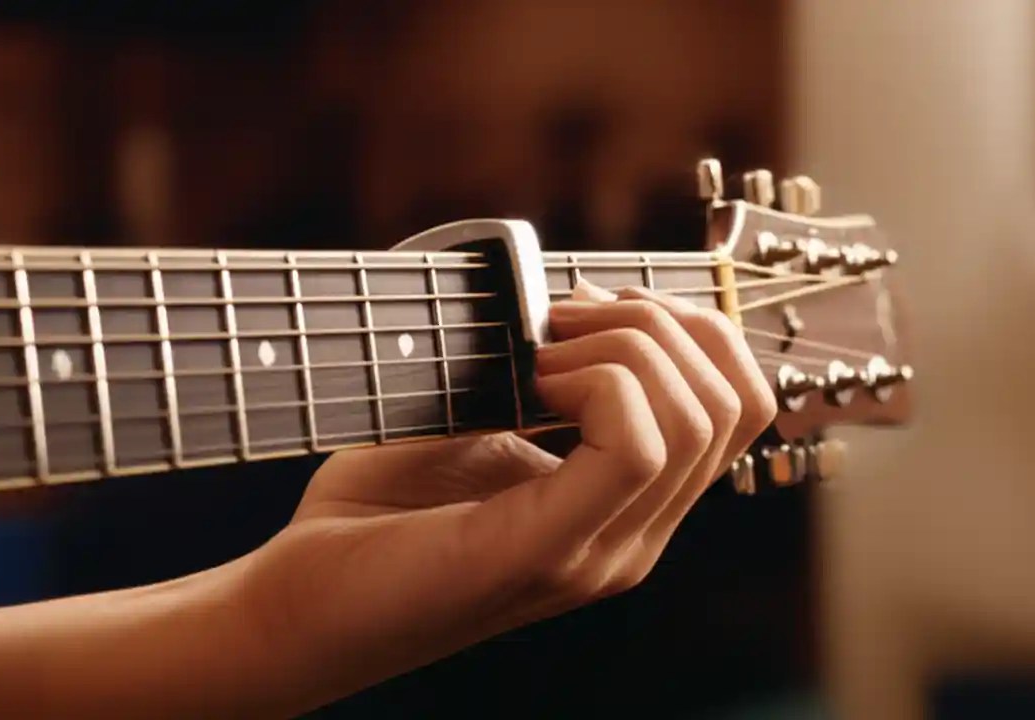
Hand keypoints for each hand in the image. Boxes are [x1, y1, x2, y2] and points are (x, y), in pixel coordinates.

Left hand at [235, 283, 776, 713]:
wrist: (295, 606)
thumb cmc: (376, 512)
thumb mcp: (482, 427)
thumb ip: (547, 382)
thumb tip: (581, 302)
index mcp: (626, 510)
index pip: (739, 409)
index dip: (692, 332)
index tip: (594, 308)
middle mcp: (632, 539)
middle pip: (731, 404)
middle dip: (660, 325)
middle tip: (562, 319)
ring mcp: (598, 553)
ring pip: (694, 419)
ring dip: (624, 347)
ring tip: (539, 352)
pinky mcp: (544, 551)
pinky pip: (634, 448)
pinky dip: (595, 382)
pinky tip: (529, 382)